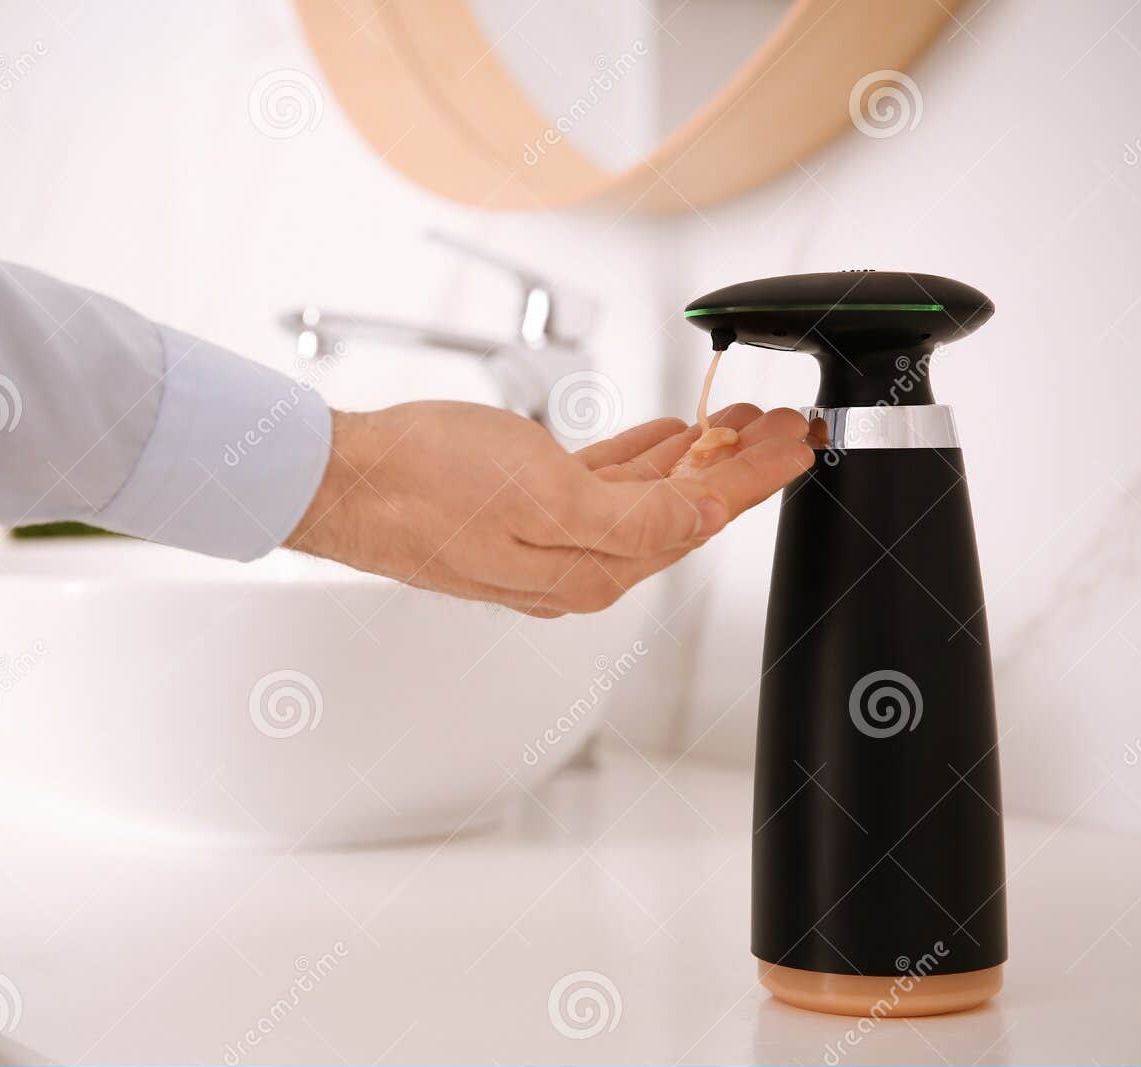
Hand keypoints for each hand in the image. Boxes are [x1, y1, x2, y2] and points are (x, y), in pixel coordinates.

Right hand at [285, 401, 811, 616]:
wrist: (344, 480)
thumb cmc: (426, 486)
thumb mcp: (547, 499)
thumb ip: (636, 517)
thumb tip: (704, 520)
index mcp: (590, 569)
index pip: (698, 522)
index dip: (755, 479)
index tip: (797, 443)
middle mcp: (574, 565)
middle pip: (680, 510)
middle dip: (738, 467)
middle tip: (783, 424)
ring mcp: (546, 539)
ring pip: (643, 497)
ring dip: (694, 459)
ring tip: (737, 423)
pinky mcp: (518, 512)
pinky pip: (599, 487)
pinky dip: (639, 460)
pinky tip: (663, 440)